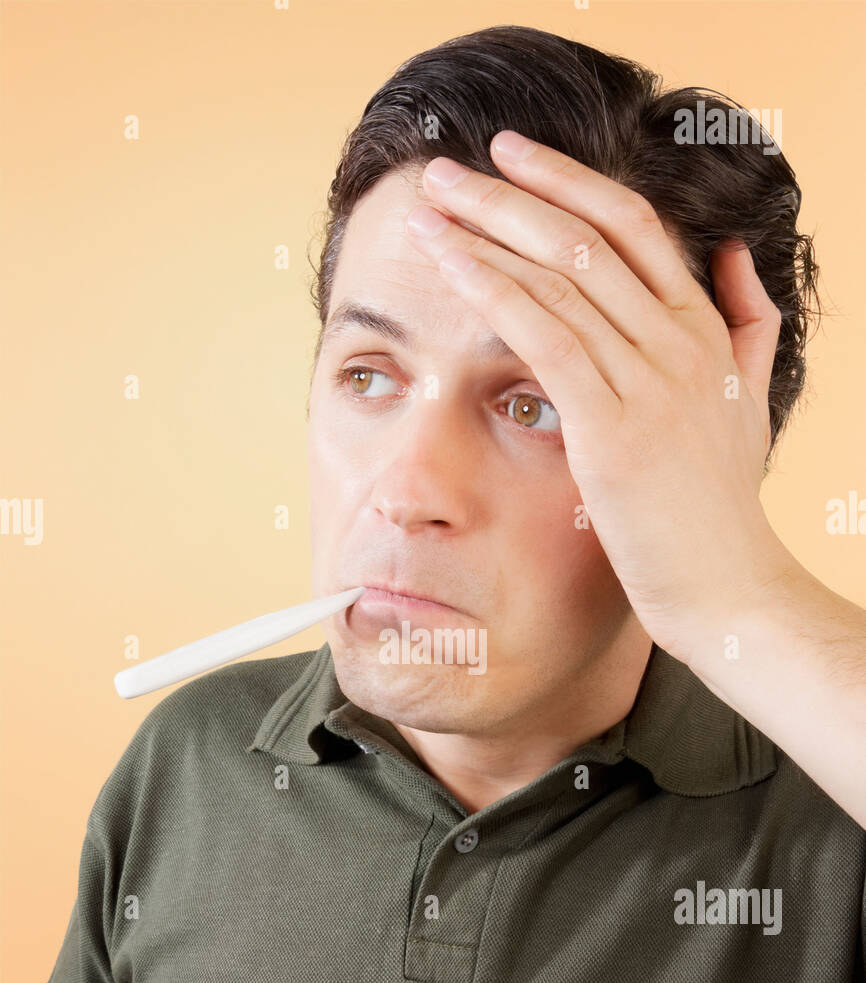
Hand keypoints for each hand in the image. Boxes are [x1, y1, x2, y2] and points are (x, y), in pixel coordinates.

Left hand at [406, 130, 797, 666]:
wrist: (731, 590)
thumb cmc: (722, 512)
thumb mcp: (747, 403)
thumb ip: (745, 323)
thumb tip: (730, 254)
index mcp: (705, 332)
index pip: (634, 226)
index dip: (568, 180)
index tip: (511, 156)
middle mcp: (679, 343)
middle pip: (586, 236)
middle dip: (507, 193)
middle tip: (443, 169)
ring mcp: (649, 382)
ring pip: (560, 275)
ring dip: (485, 231)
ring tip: (428, 205)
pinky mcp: (612, 429)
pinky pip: (544, 336)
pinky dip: (490, 288)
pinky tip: (447, 261)